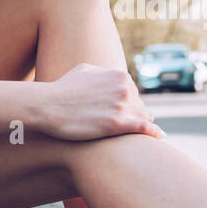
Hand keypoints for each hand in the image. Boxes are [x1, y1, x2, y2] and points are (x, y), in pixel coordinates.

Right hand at [38, 63, 165, 140]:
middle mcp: (124, 88)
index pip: (134, 93)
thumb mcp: (84, 71)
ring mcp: (121, 106)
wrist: (47, 106)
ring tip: (145, 135)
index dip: (129, 105)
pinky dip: (153, 132)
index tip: (125, 114)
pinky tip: (159, 137)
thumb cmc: (62, 89)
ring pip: (144, 117)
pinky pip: (143, 128)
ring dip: (143, 125)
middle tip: (131, 127)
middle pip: (140, 106)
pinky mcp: (116, 124)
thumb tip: (112, 77)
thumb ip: (103, 73)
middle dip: (136, 115)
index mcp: (119, 76)